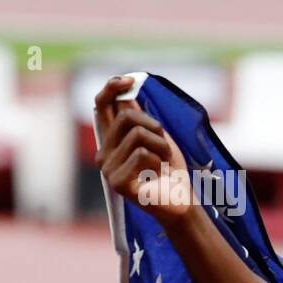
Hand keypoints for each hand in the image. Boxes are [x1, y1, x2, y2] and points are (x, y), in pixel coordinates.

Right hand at [94, 75, 195, 224]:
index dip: (111, 88)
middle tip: (164, 148)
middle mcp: (103, 152)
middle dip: (154, 126)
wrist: (181, 201)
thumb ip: (139, 118)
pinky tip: (157, 176)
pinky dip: (159, 162)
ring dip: (161, 147)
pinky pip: (142, 154)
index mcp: (111, 140)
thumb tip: (125, 93)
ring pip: (138, 135)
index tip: (130, 81)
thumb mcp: (157, 138)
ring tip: (162, 164)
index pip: (101, 106)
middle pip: (127, 117)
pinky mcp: (116, 181)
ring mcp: (107, 168)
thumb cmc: (170, 170)